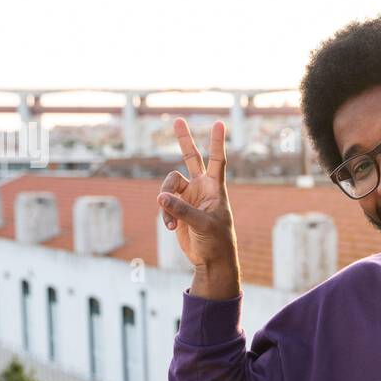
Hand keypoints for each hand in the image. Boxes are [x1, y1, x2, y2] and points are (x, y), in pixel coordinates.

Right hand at [159, 118, 240, 299]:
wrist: (211, 260)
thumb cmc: (217, 241)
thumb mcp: (202, 224)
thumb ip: (182, 209)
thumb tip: (161, 196)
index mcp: (215, 189)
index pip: (217, 161)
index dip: (217, 142)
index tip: (219, 123)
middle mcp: (202, 188)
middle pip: (191, 158)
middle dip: (184, 140)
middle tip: (178, 120)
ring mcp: (188, 197)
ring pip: (168, 185)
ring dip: (166, 201)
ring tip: (172, 222)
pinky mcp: (177, 208)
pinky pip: (164, 203)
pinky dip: (165, 214)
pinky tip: (171, 227)